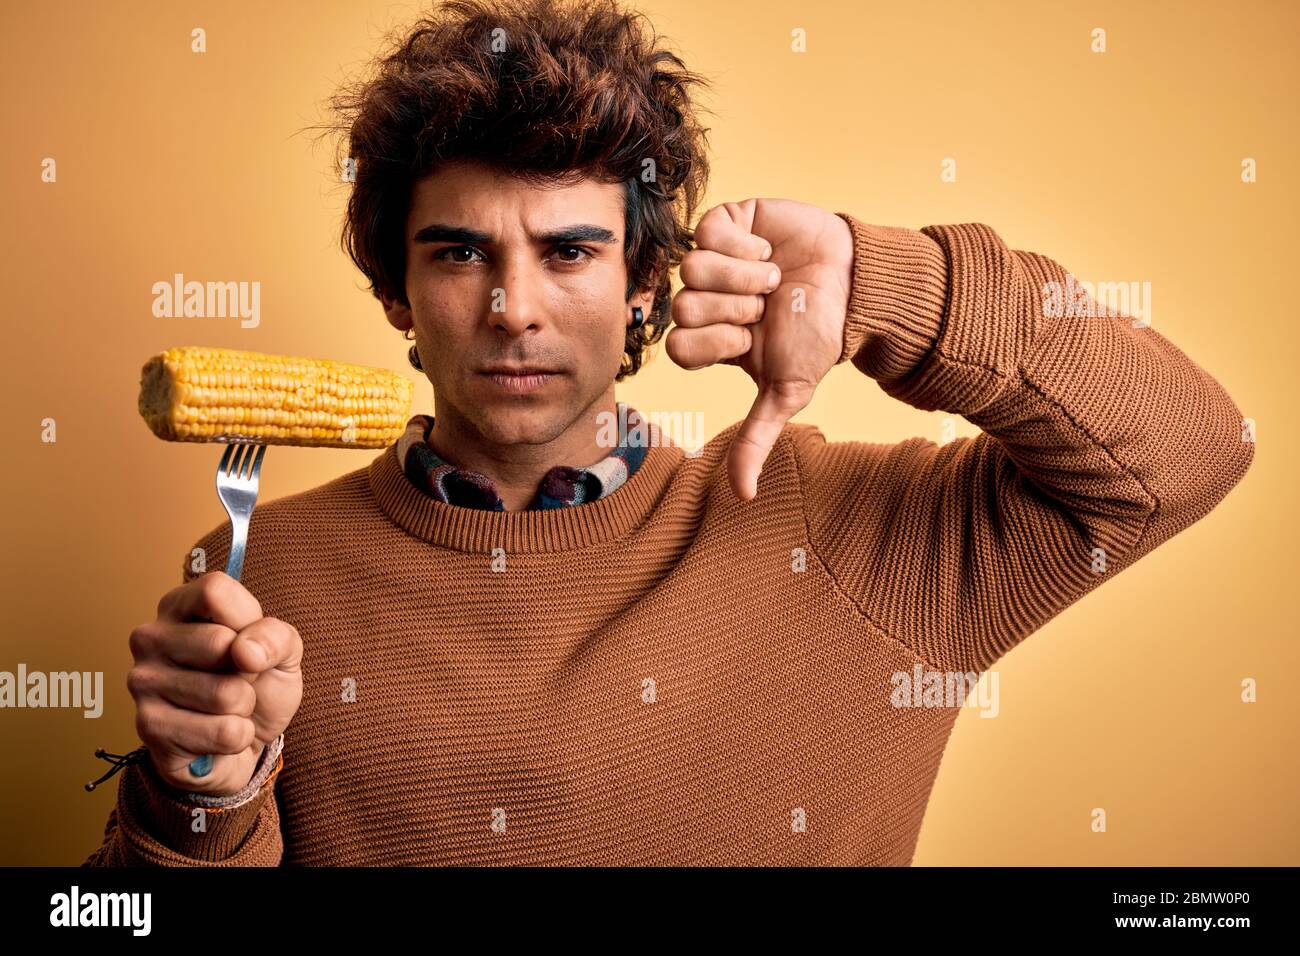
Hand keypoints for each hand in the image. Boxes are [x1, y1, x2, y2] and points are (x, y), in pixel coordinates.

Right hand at [127, 571, 303, 795]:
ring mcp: (143, 681)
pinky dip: (236, 738)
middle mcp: (151, 637)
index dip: (248, 619)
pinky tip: (216, 736)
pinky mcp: (148, 725)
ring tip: (227, 709)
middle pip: (220, 642)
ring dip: (243, 709)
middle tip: (237, 680)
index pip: (215, 590)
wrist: (242, 742)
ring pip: (225, 693)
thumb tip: (245, 652)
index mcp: (180, 606)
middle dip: (249, 671)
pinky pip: (222, 732)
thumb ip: (276, 636)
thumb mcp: (283, 651)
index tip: (249, 641)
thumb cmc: (258, 685)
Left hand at [668, 198, 853, 499]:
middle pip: (682, 308)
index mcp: (709, 340)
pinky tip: (768, 249)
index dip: (716, 344)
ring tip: (773, 279)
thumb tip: (743, 495)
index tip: (751, 339)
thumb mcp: (789, 392)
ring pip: (691, 268)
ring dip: (743, 276)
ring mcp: (711, 259)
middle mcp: (703, 300)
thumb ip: (757, 437)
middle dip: (735, 309)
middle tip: (766, 307)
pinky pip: (707, 230)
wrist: (856, 284)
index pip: (676, 347)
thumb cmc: (820, 336)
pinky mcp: (725, 222)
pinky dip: (744, 243)